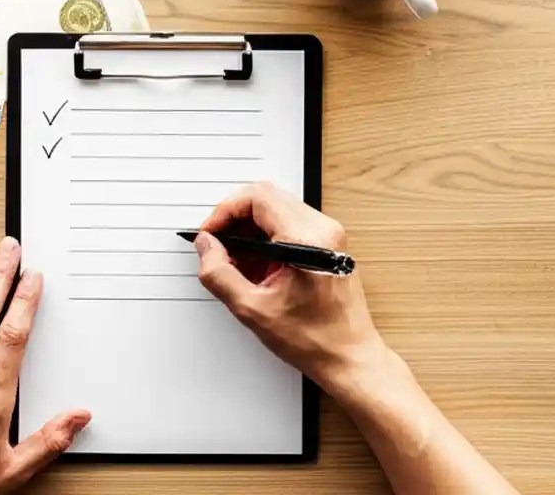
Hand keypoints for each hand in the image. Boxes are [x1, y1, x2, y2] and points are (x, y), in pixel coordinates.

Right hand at [194, 182, 386, 402]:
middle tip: (217, 245)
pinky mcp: (328, 243)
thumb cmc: (314, 340)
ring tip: (236, 262)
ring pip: (276, 208)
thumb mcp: (252, 309)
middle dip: (235, 218)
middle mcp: (323, 230)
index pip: (258, 197)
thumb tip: (205, 246)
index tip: (211, 233)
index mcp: (308, 240)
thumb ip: (219, 273)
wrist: (349, 357)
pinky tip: (256, 267)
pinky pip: (289, 223)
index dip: (225, 210)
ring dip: (249, 229)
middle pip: (267, 198)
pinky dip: (265, 238)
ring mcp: (329, 234)